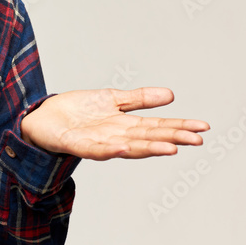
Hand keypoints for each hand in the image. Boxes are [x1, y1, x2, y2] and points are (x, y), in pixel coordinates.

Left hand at [19, 87, 209, 159]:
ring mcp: (98, 142)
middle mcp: (116, 136)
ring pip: (127, 147)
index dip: (180, 127)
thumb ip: (139, 99)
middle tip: (197, 140)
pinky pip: (96, 149)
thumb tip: (171, 95)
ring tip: (170, 147)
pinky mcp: (77, 145)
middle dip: (172, 138)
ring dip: (148, 148)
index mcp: (125, 125)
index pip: (158, 126)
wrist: (42, 117)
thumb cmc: (76, 111)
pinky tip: (124, 146)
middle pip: (148, 137)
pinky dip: (110, 149)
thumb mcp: (111, 99)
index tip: (203, 128)